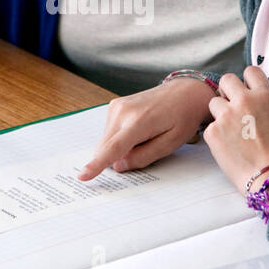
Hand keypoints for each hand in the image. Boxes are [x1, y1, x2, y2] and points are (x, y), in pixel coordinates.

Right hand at [78, 77, 214, 179]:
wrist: (185, 91)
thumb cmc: (183, 117)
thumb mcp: (171, 143)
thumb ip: (144, 157)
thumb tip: (118, 166)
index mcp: (139, 121)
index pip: (113, 147)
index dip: (97, 164)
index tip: (82, 176)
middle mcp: (122, 111)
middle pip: (106, 147)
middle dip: (118, 157)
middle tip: (146, 147)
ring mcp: (116, 106)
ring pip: (107, 141)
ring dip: (120, 147)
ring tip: (146, 135)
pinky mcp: (114, 106)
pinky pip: (110, 132)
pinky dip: (121, 138)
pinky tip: (139, 130)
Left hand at [201, 67, 268, 192]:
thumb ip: (264, 105)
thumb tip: (253, 102)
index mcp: (264, 96)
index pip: (250, 71)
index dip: (247, 81)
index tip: (246, 90)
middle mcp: (244, 100)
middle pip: (226, 80)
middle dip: (227, 91)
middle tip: (232, 106)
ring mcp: (226, 115)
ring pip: (214, 102)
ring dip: (220, 113)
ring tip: (231, 131)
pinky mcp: (212, 131)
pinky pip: (210, 126)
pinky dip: (216, 135)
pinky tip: (228, 147)